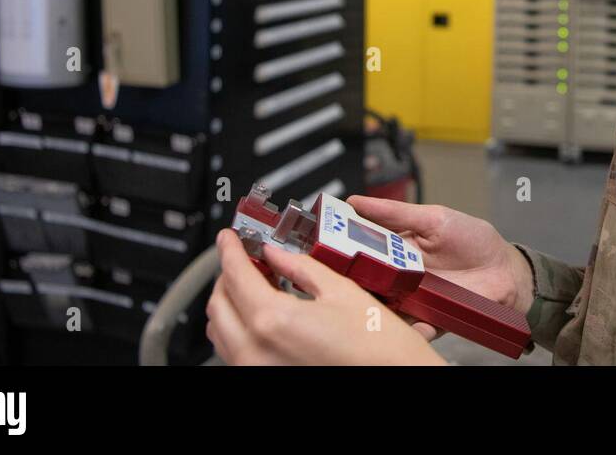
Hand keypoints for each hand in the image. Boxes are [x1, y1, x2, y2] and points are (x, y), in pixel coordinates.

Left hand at [205, 228, 445, 364]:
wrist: (397, 377)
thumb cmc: (378, 347)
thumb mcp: (341, 291)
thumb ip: (301, 267)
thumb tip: (276, 253)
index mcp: (273, 321)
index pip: (235, 275)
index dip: (230, 249)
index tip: (230, 237)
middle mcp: (255, 351)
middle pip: (218, 304)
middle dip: (228, 274)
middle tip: (247, 256)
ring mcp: (256, 371)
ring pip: (221, 331)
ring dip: (231, 302)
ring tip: (256, 282)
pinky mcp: (263, 379)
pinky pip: (235, 352)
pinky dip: (240, 327)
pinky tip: (264, 312)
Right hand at [346, 195, 534, 341]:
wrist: (505, 272)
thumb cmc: (474, 241)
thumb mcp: (434, 218)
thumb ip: (396, 212)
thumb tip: (358, 201)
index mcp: (396, 247)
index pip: (360, 246)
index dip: (340, 245)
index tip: (321, 241)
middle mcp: (398, 274)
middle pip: (363, 279)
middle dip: (349, 278)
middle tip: (337, 273)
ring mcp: (410, 298)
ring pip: (380, 305)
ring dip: (372, 304)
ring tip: (364, 298)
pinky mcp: (426, 318)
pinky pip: (410, 327)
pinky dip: (407, 327)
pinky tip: (404, 320)